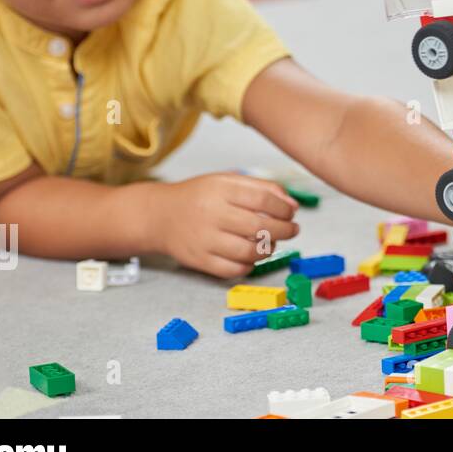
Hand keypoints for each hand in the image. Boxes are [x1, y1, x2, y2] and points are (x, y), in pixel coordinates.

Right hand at [147, 172, 299, 277]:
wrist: (160, 216)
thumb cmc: (200, 197)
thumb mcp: (228, 181)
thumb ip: (262, 188)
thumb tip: (292, 205)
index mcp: (220, 190)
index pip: (263, 199)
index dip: (284, 208)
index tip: (291, 213)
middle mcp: (211, 215)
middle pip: (259, 227)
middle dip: (284, 230)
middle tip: (292, 229)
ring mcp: (204, 240)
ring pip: (248, 252)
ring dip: (269, 249)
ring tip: (272, 242)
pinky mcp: (199, 261)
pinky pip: (233, 270)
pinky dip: (249, 266)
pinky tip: (253, 256)